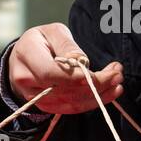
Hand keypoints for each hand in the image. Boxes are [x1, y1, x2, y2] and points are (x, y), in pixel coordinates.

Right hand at [6, 23, 123, 114]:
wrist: (23, 58)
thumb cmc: (41, 41)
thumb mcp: (53, 32)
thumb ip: (67, 46)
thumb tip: (80, 63)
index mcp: (27, 55)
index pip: (50, 72)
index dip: (76, 77)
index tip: (101, 74)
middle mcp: (26, 79)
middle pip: (63, 89)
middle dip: (96, 84)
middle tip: (117, 73)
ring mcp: (35, 96)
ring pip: (70, 102)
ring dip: (98, 94)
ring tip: (117, 82)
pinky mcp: (46, 106)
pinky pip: (71, 108)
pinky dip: (92, 102)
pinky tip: (109, 93)